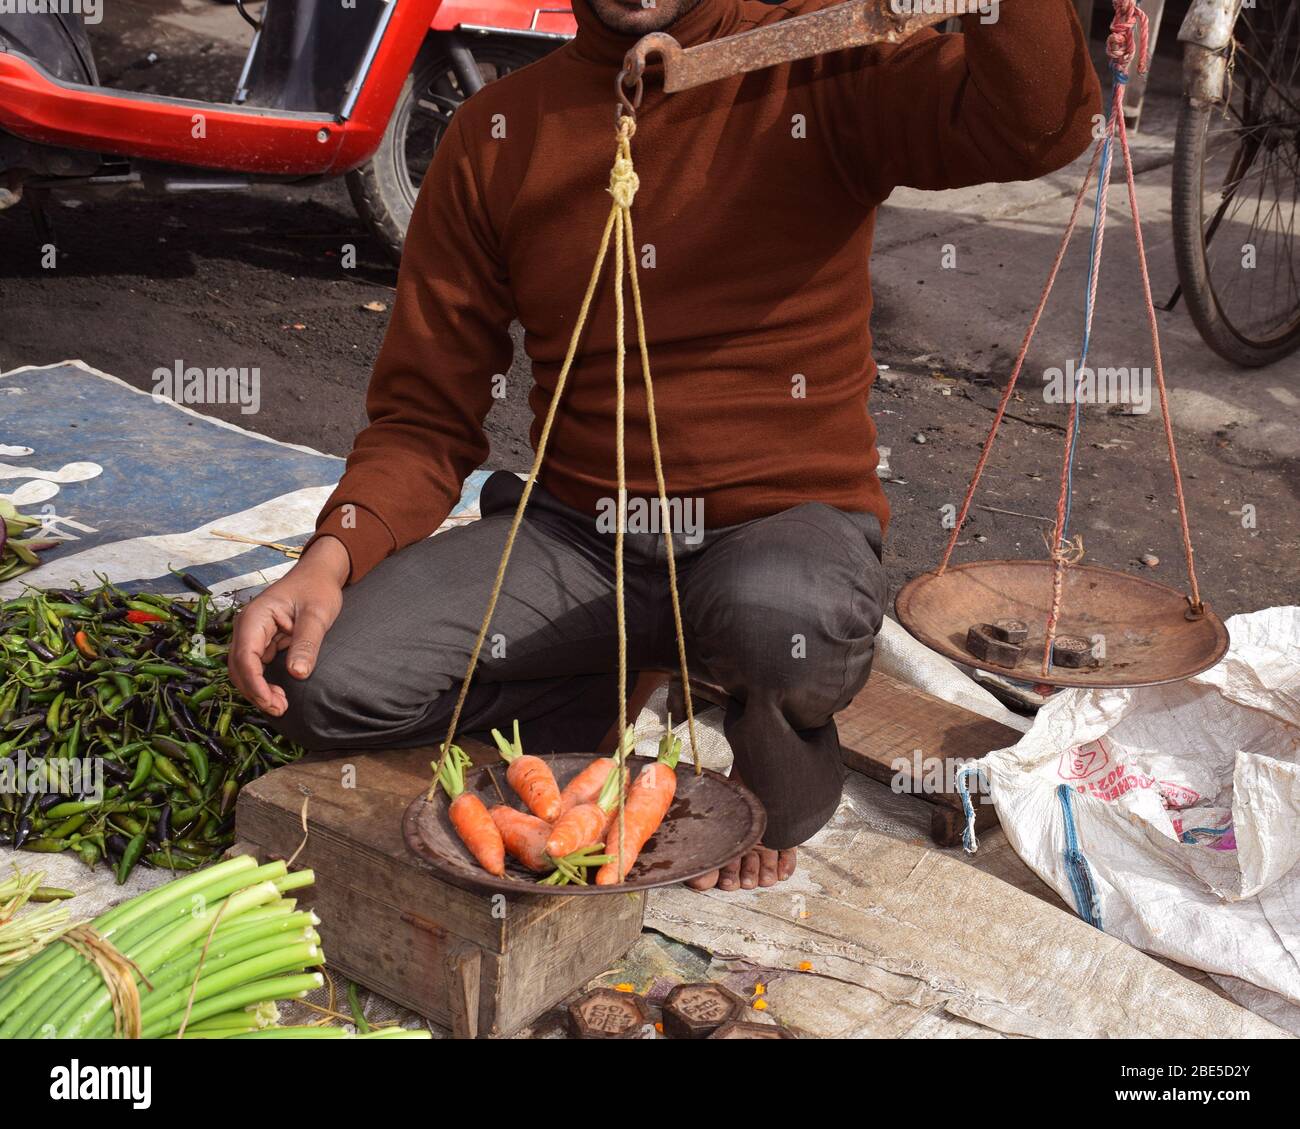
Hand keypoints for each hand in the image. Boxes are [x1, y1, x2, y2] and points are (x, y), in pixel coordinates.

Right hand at [228, 536, 349, 715]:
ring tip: (281, 705)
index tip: (272, 702)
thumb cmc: (317, 589)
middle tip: (280, 709)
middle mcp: (248, 626)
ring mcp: (253, 634)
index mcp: (256, 616)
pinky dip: (263, 682)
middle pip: (239, 666)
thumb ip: (307, 644)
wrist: (318, 574)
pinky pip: (256, 666)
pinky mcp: (262, 641)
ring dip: (257, 689)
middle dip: (255, 691)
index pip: (245, 656)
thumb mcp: (317, 615)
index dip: (255, 683)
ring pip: (244, 669)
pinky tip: (279, 693)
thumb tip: (297, 674)